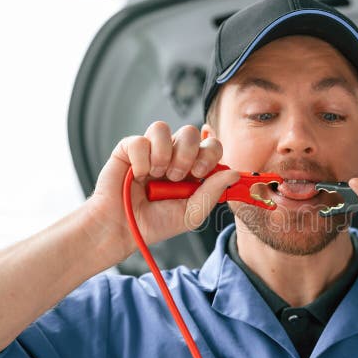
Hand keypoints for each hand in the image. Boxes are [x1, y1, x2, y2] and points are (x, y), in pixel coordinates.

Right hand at [83, 121, 239, 259]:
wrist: (123, 229)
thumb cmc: (156, 222)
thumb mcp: (191, 213)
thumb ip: (213, 192)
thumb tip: (235, 173)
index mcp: (192, 167)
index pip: (210, 145)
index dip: (209, 154)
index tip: (200, 174)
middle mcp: (172, 154)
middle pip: (190, 132)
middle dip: (187, 155)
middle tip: (177, 177)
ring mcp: (151, 150)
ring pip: (162, 128)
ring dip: (164, 155)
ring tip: (157, 175)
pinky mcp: (128, 149)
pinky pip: (140, 140)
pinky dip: (142, 160)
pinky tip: (138, 175)